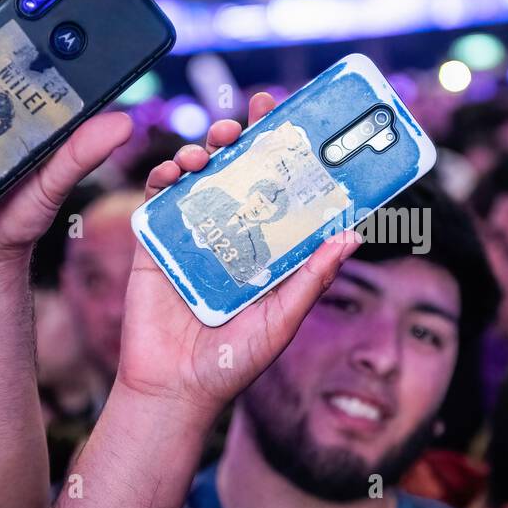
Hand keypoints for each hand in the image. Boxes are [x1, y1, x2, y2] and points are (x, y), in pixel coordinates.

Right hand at [115, 91, 360, 416]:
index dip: (282, 152)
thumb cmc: (234, 362)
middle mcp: (231, 234)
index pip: (278, 188)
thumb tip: (352, 235)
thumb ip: (313, 278)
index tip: (288, 118)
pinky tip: (175, 170)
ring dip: (203, 150)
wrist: (175, 389)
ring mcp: (192, 235)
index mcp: (266, 247)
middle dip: (240, 138)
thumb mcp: (284, 319)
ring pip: (198, 176)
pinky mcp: (155, 243)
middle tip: (246, 123)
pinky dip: (164, 175)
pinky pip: (158, 199)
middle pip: (237, 172)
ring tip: (211, 147)